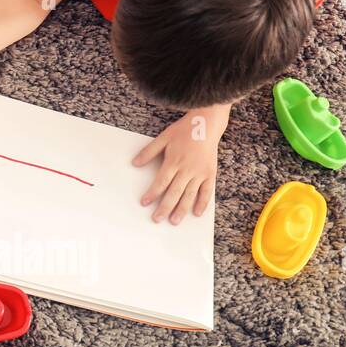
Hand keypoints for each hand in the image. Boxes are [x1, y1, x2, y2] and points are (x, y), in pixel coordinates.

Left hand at [133, 107, 227, 223]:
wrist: (206, 125)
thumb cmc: (183, 131)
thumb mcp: (163, 138)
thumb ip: (149, 151)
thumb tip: (134, 163)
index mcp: (173, 161)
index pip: (161, 182)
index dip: (152, 194)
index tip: (144, 203)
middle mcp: (187, 169)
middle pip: (174, 192)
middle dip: (164, 207)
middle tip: (157, 219)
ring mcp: (200, 173)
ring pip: (189, 195)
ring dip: (181, 209)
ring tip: (174, 221)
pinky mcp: (210, 174)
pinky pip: (206, 192)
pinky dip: (202, 203)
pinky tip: (196, 213)